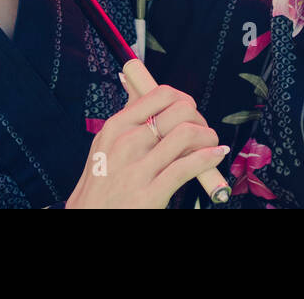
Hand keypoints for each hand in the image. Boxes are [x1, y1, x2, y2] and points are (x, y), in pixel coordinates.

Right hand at [64, 79, 227, 208]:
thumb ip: (126, 117)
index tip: (190, 112)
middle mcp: (126, 143)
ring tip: (211, 145)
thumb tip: (135, 83)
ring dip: (208, 138)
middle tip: (202, 132)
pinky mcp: (150, 194)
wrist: (88, 220)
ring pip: (187, 135)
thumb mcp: (104, 145)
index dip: (183, 100)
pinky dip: (208, 159)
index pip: (161, 94)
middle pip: (180, 111)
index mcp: (117, 126)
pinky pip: (187, 167)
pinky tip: (215, 156)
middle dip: (199, 119)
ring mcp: (137, 169)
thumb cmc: (101, 185)